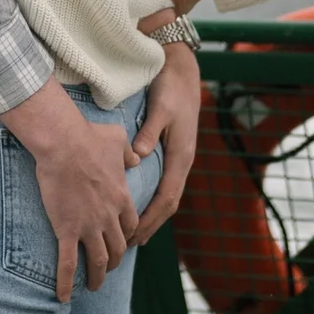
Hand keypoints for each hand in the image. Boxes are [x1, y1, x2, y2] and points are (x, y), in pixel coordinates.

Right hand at [0, 78, 139, 301]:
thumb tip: (137, 157)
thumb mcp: (118, 139)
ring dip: (96, 277)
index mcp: (121, 198)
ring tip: (92, 287)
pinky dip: (66, 283)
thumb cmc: (89, 136)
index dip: (126, 237)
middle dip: (113, 262)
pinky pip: (68, 263)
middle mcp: (109, 217)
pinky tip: (63, 297)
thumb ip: (129, 152)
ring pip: (97, 261)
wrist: (64, 142)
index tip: (120, 242)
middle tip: (105, 268)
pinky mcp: (67, 230)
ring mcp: (88, 226)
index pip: (130, 227)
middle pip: (117, 249)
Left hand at [128, 41, 200, 246]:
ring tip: (135, 234)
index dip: (150, 218)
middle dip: (151, 225)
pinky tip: (142, 205)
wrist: (182, 69)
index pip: (166, 197)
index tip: (134, 235)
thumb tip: (137, 158)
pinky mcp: (175, 151)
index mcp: (181, 155)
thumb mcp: (160, 109)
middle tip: (130, 243)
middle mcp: (183, 161)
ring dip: (154, 216)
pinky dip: (155, 200)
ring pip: (169, 195)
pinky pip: (166, 183)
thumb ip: (149, 133)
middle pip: (169, 203)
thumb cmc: (170, 88)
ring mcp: (180, 157)